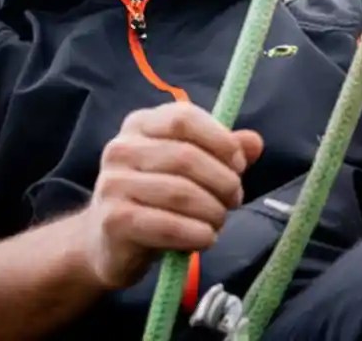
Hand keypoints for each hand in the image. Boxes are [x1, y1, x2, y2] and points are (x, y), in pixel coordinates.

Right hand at [75, 102, 263, 289]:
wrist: (107, 243)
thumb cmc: (155, 199)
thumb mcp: (188, 169)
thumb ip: (220, 152)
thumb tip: (254, 142)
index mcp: (140, 125)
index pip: (183, 118)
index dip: (219, 140)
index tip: (239, 164)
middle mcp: (121, 148)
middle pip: (186, 156)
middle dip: (222, 181)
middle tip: (234, 200)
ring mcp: (113, 184)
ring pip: (180, 193)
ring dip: (212, 211)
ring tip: (218, 222)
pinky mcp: (115, 220)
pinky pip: (168, 225)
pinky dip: (196, 234)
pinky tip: (204, 239)